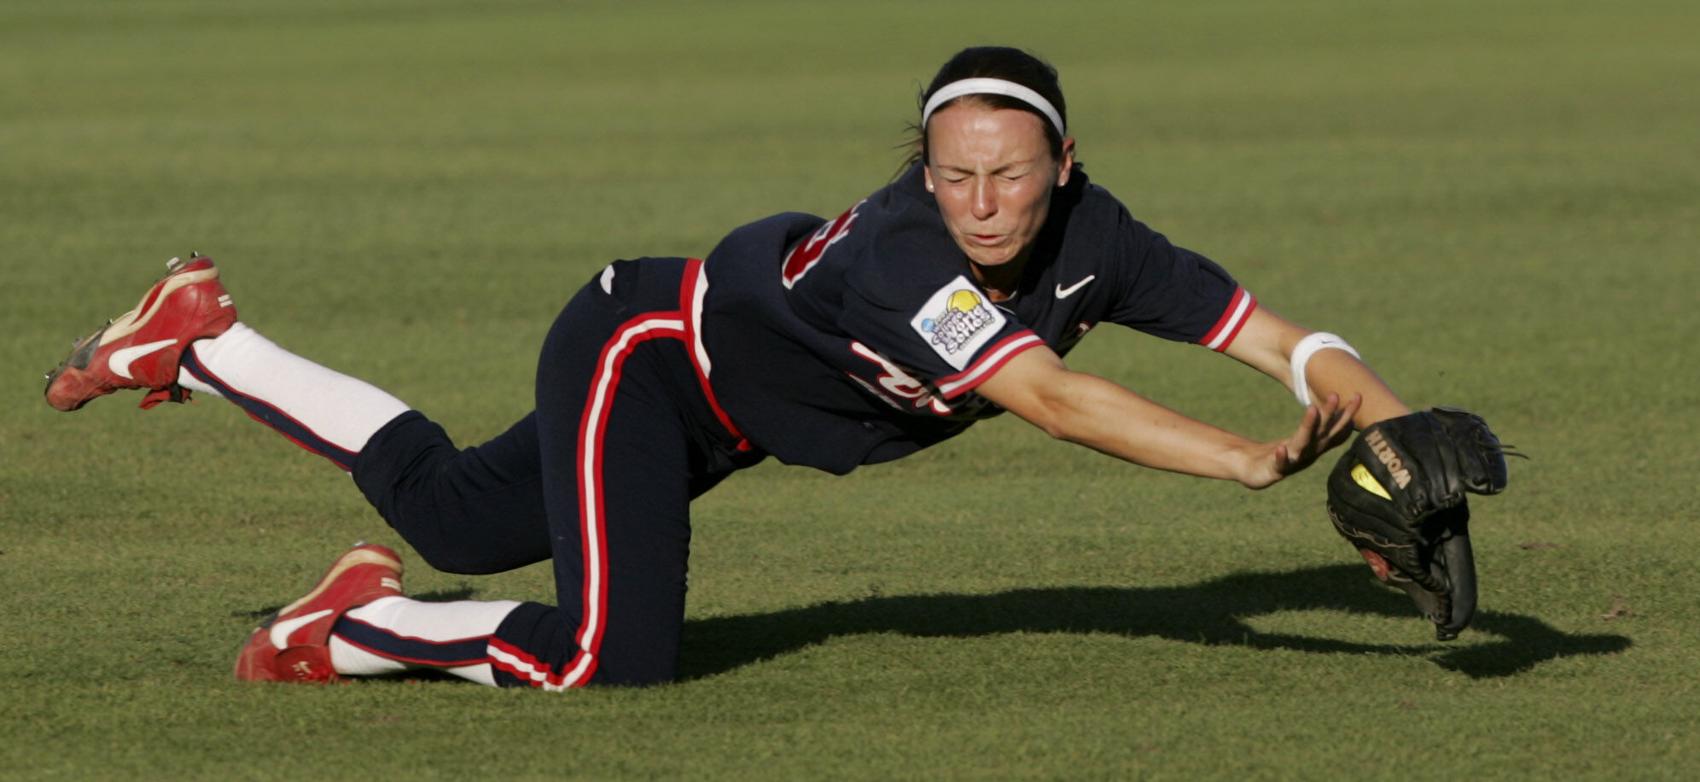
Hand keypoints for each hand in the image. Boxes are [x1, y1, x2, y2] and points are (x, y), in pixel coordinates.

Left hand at [1239, 393, 1359, 488]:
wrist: (1257, 473)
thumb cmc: (1283, 454)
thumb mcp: (1305, 438)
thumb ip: (1320, 427)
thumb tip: (1339, 412)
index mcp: (1316, 445)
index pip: (1335, 429)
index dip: (1346, 414)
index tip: (1357, 395)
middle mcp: (1309, 454)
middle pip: (1322, 432)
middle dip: (1330, 415)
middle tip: (1335, 394)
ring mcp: (1293, 462)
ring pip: (1302, 443)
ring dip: (1308, 426)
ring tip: (1312, 408)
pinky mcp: (1276, 470)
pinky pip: (1280, 464)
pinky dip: (1282, 456)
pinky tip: (1282, 448)